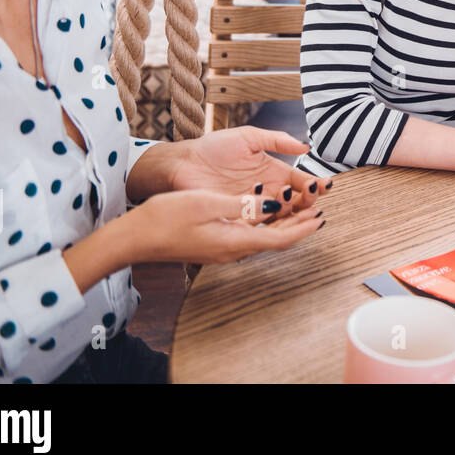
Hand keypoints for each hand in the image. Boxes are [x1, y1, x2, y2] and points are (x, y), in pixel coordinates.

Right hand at [123, 189, 323, 265]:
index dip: (303, 228)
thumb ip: (242, 204)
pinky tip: (266, 213)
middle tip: (317, 210)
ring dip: (283, 225)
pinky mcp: (214, 245)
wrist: (134, 238)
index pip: (279, 239)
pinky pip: (247, 237)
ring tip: (299, 209)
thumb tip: (273, 204)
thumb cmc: (165, 218)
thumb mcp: (207, 203)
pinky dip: (264, 225)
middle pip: (274, 240)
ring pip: (262, 238)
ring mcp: (222, 250)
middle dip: (298, 225)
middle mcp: (232, 251)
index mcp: (234, 242)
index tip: (321, 217)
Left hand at [168, 126, 330, 218]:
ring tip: (289, 198)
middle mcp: (268, 191)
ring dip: (291, 209)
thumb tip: (306, 146)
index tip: (325, 184)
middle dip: (309, 199)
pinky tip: (272, 212)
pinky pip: (259, 223)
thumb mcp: (249, 137)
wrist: (184, 162)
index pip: (301, 182)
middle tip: (311, 193)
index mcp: (274, 172)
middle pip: (297, 202)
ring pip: (282, 215)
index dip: (315, 184)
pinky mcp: (239, 217)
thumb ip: (277, 140)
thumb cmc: (214, 147)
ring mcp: (254, 205)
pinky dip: (269, 219)